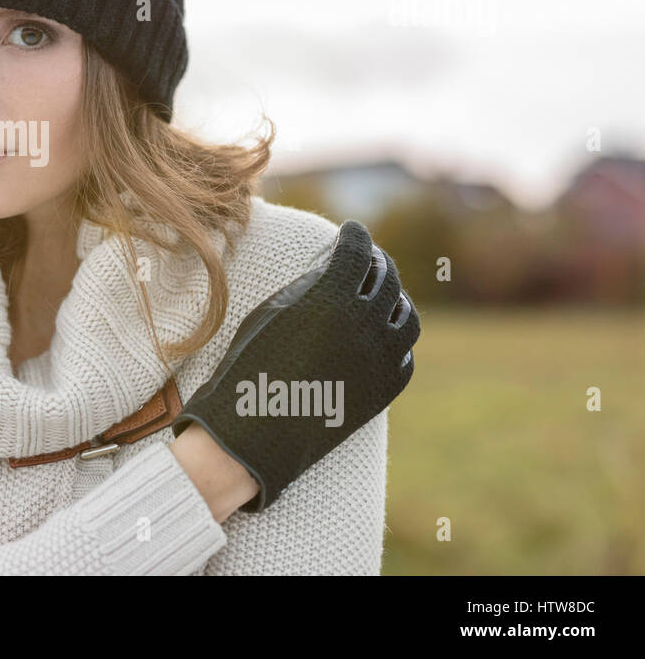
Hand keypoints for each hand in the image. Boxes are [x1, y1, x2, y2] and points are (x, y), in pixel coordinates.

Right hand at [171, 220, 418, 511]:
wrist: (256, 430)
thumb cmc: (251, 365)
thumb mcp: (272, 312)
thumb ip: (309, 286)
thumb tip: (333, 267)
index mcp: (332, 300)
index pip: (357, 253)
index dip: (356, 236)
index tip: (352, 229)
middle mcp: (365, 326)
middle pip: (388, 281)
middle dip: (378, 263)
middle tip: (369, 257)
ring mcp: (380, 360)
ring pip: (407, 318)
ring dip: (396, 300)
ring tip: (383, 295)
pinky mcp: (384, 390)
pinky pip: (404, 356)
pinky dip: (397, 340)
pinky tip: (383, 335)